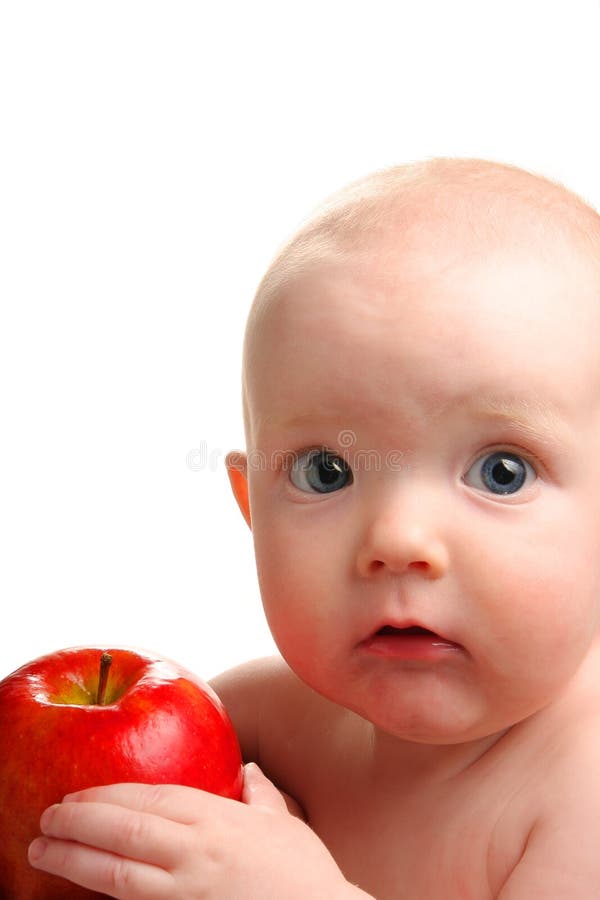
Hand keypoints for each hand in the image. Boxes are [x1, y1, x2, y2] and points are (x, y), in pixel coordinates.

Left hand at [28, 763, 359, 898]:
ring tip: (42, 851)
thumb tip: (250, 771)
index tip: (78, 791)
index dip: (107, 794)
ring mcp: (189, 892)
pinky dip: (104, 896)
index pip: (150, 798)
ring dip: (74, 860)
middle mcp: (198, 852)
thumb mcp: (285, 824)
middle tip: (45, 818)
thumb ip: (262, 795)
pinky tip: (81, 891)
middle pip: (125, 833)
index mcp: (218, 819)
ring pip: (119, 875)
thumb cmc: (304, 874)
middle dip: (78, 822)